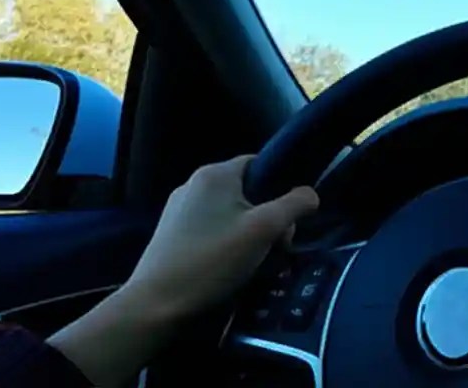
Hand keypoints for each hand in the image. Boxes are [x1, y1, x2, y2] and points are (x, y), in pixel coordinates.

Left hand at [122, 154, 319, 320]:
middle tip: (276, 247)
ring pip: (230, 212)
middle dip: (268, 217)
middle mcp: (193, 184)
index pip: (260, 163)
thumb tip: (310, 193)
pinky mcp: (171, 234)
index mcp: (215, 173)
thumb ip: (294, 205)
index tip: (290, 220)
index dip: (282, 187)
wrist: (156, 304)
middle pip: (247, 191)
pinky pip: (211, 229)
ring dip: (249, 233)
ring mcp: (178, 210)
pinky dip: (226, 243)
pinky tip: (229, 268)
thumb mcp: (264, 230)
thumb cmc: (213, 260)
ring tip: (254, 261)